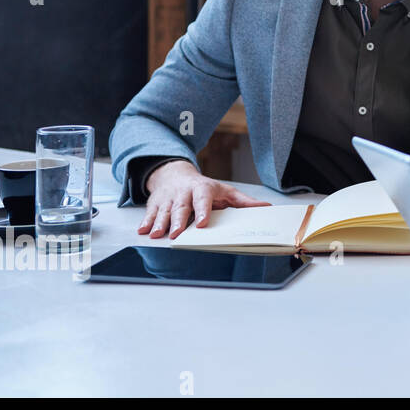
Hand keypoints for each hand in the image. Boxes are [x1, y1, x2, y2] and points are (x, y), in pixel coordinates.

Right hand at [138, 160, 270, 239]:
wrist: (175, 174)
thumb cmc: (204, 188)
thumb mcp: (226, 192)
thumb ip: (244, 202)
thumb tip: (266, 208)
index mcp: (202, 190)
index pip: (203, 200)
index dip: (202, 211)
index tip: (201, 223)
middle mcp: (184, 193)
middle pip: (181, 207)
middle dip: (178, 221)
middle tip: (176, 233)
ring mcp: (168, 198)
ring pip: (164, 211)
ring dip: (160, 223)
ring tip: (157, 235)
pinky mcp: (155, 203)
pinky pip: (150, 213)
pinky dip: (146, 222)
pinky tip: (143, 231)